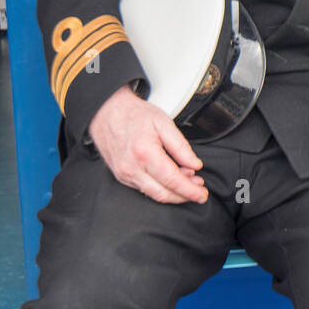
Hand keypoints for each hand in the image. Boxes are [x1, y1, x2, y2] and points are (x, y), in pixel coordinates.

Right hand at [87, 85, 207, 203]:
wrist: (106, 112)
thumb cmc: (134, 115)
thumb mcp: (164, 123)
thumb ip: (181, 147)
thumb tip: (195, 165)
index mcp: (145, 153)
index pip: (172, 180)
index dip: (190, 191)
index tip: (202, 194)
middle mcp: (132, 168)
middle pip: (163, 194)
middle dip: (184, 196)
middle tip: (199, 192)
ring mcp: (124, 174)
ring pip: (153, 194)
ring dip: (173, 194)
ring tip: (189, 183)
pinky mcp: (120, 176)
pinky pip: (143, 189)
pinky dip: (160, 188)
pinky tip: (171, 179)